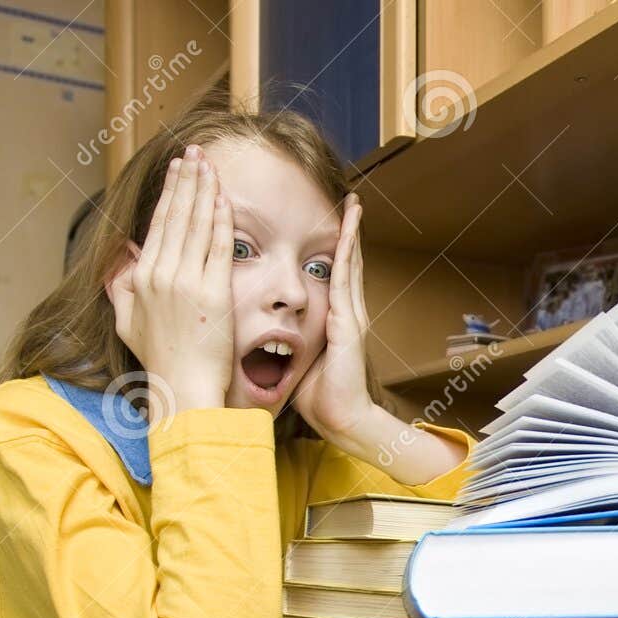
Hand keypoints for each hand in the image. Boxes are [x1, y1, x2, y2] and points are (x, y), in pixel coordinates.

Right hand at [106, 143, 234, 422]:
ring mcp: (186, 280)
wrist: (183, 385)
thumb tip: (121, 258)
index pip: (158, 225)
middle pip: (176, 215)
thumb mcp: (127, 322)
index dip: (170, 193)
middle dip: (186, 179)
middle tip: (194, 152)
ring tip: (209, 163)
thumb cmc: (160, 359)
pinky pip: (217, 245)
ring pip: (196, 223)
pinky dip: (221, 218)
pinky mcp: (212, 290)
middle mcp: (161, 273)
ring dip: (204, 189)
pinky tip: (224, 197)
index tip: (177, 170)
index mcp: (142, 277)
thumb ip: (120, 287)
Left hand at [290, 192, 377, 438]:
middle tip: (349, 199)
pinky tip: (348, 233)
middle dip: (348, 230)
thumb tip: (264, 335)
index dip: (332, 248)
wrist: (343, 418)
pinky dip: (347, 254)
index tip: (328, 222)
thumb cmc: (319, 396)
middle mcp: (347, 312)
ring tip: (353, 204)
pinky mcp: (349, 322)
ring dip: (352, 232)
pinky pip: (346, 280)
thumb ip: (287, 342)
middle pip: (345, 262)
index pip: (332, 275)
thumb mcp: (298, 361)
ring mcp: (351, 315)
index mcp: (335, 320)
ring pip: (349, 264)